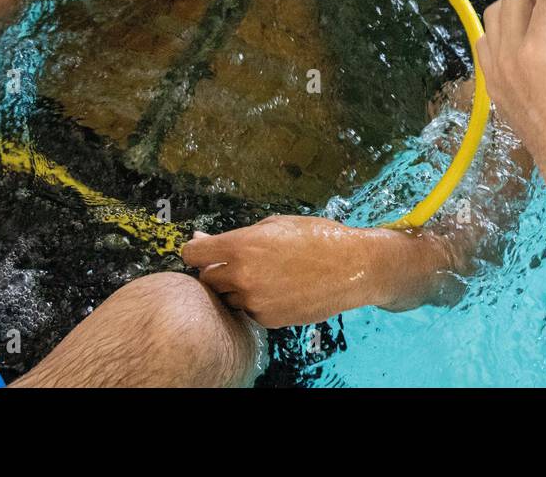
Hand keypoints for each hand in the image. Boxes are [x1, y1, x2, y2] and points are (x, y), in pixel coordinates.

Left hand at [182, 216, 435, 326]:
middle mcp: (243, 276)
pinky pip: (250, 311)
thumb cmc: (316, 237)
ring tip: (269, 275)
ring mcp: (255, 300)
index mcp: (241, 246)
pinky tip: (281, 288)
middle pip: (207, 280)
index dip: (196, 252)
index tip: (203, 252)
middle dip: (218, 272)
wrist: (352, 266)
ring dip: (238, 288)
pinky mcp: (268, 319)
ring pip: (228, 298)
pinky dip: (258, 302)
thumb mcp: (275, 225)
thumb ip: (236, 237)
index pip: (193, 255)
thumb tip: (201, 242)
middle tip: (241, 263)